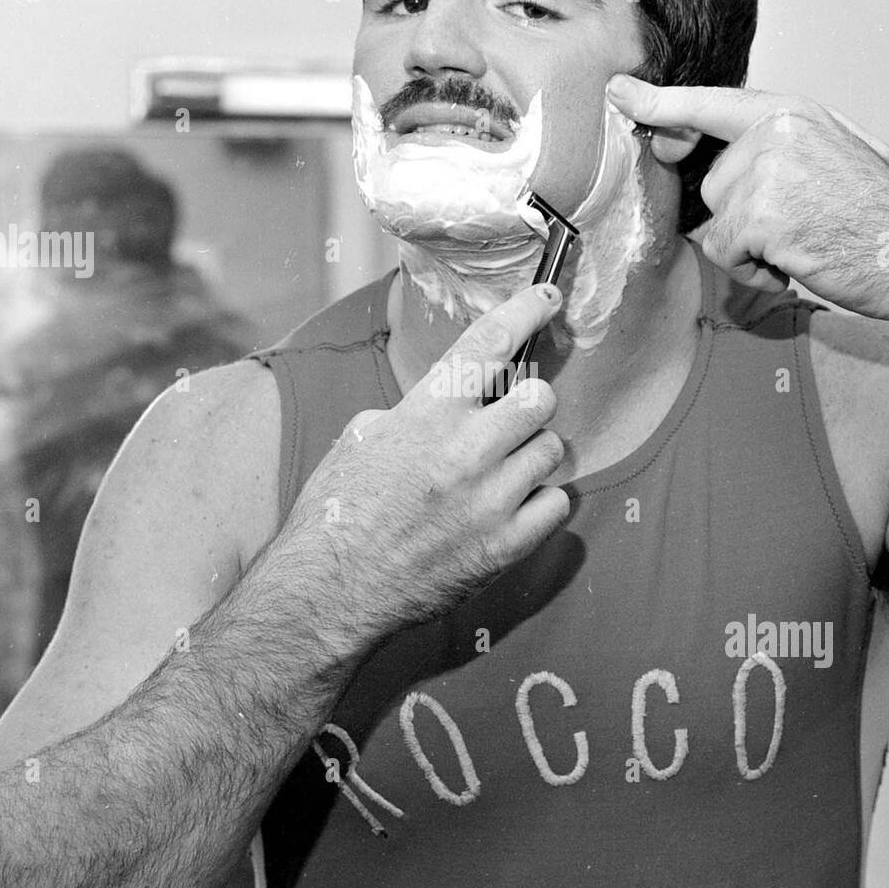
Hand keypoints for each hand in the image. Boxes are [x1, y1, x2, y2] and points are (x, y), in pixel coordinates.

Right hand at [271, 284, 569, 651]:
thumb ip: (416, 410)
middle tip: (509, 417)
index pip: (489, 343)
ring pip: (551, 451)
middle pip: (540, 398)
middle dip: (529, 402)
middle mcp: (464, 451)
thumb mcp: (363, 435)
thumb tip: (452, 401)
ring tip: (500, 471)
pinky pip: (557, 505)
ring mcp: (489, 501)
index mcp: (426, 414)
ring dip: (531, 454)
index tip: (547, 299)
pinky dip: (541, 502)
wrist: (331, 588)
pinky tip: (512, 507)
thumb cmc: (337, 510)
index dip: (525, 311)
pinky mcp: (504, 547)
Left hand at [607, 75, 888, 320]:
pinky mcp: (758, 215)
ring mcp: (764, 171)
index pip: (710, 103)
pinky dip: (754, 269)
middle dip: (741, 214)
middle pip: (712, 182)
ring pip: (715, 220)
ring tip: (804, 244)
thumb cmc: (885, 216)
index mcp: (793, 113)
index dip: (660, 103)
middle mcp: (773, 133)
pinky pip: (725, 252)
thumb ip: (779, 148)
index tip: (620, 94)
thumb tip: (725, 166)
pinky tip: (796, 263)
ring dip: (748, 246)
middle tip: (798, 226)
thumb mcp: (837, 154)